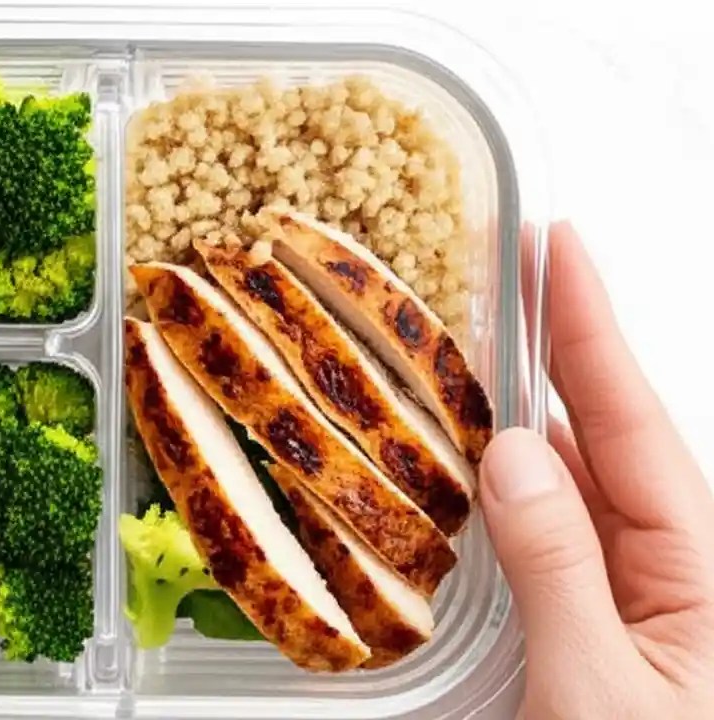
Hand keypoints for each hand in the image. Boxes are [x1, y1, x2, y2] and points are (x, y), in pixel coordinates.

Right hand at [480, 222, 713, 718]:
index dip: (589, 325)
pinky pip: (553, 539)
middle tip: (490, 279)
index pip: (631, 419)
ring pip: (569, 486)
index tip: (556, 243)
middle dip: (547, 354)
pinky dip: (507, 499)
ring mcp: (637, 592)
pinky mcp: (601, 621)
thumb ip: (556, 566)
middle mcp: (675, 565)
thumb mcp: (599, 689)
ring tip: (457, 371)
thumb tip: (511, 455)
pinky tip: (467, 479)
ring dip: (513, 428)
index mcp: (699, 565)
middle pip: (602, 434)